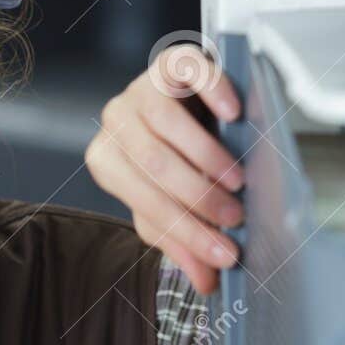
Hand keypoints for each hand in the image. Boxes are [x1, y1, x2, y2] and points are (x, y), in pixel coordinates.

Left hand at [84, 47, 243, 293]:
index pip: (145, 202)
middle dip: (198, 198)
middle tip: (234, 218)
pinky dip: (214, 92)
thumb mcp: (171, 202)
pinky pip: (189, 72)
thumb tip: (208, 282)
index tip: (224, 254)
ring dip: (208, 158)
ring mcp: (141, 89)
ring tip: (237, 181)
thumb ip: (183, 240)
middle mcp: (116, 122)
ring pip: (169, 125)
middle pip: (155, 164)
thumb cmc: (173, 159)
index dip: (186, 232)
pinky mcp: (171, 62)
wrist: (184, 105)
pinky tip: (234, 115)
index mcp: (107, 162)